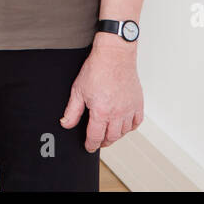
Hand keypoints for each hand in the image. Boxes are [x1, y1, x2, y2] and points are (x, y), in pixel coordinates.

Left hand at [60, 36, 142, 151]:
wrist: (114, 56)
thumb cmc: (96, 69)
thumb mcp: (78, 91)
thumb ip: (72, 111)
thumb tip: (66, 124)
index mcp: (101, 112)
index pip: (95, 136)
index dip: (91, 144)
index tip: (89, 147)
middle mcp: (117, 113)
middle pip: (111, 137)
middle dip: (104, 142)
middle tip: (98, 142)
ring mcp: (129, 109)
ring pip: (124, 131)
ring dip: (116, 136)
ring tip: (109, 135)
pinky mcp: (138, 103)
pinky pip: (136, 122)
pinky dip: (130, 127)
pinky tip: (124, 126)